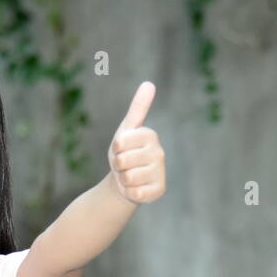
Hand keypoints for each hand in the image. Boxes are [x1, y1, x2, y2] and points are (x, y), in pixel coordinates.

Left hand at [106, 81, 165, 205]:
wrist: (126, 181)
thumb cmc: (125, 153)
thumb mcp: (126, 130)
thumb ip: (138, 108)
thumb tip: (149, 83)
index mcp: (150, 135)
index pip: (120, 143)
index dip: (115, 149)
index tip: (122, 149)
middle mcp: (159, 153)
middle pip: (123, 161)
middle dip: (118, 166)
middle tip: (125, 165)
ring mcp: (160, 173)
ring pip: (128, 177)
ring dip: (124, 179)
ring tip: (129, 176)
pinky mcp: (159, 191)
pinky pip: (135, 193)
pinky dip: (130, 192)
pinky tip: (135, 188)